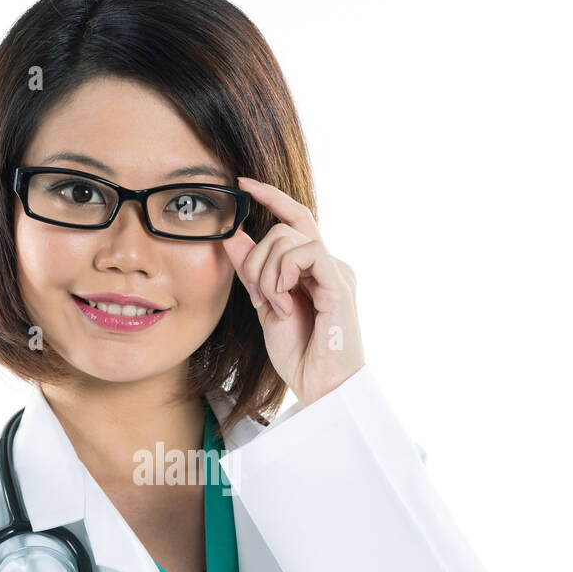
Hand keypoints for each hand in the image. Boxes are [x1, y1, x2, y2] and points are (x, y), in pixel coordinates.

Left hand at [221, 176, 365, 407]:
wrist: (320, 387)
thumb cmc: (299, 354)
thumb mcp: (264, 306)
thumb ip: (251, 271)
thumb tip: (231, 236)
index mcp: (313, 268)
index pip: (293, 219)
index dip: (270, 196)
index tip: (242, 184)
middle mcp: (329, 264)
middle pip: (285, 227)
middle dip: (256, 255)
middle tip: (256, 294)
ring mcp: (337, 272)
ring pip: (291, 238)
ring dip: (267, 271)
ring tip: (274, 305)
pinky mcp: (341, 284)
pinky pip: (308, 252)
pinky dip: (285, 272)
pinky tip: (284, 300)